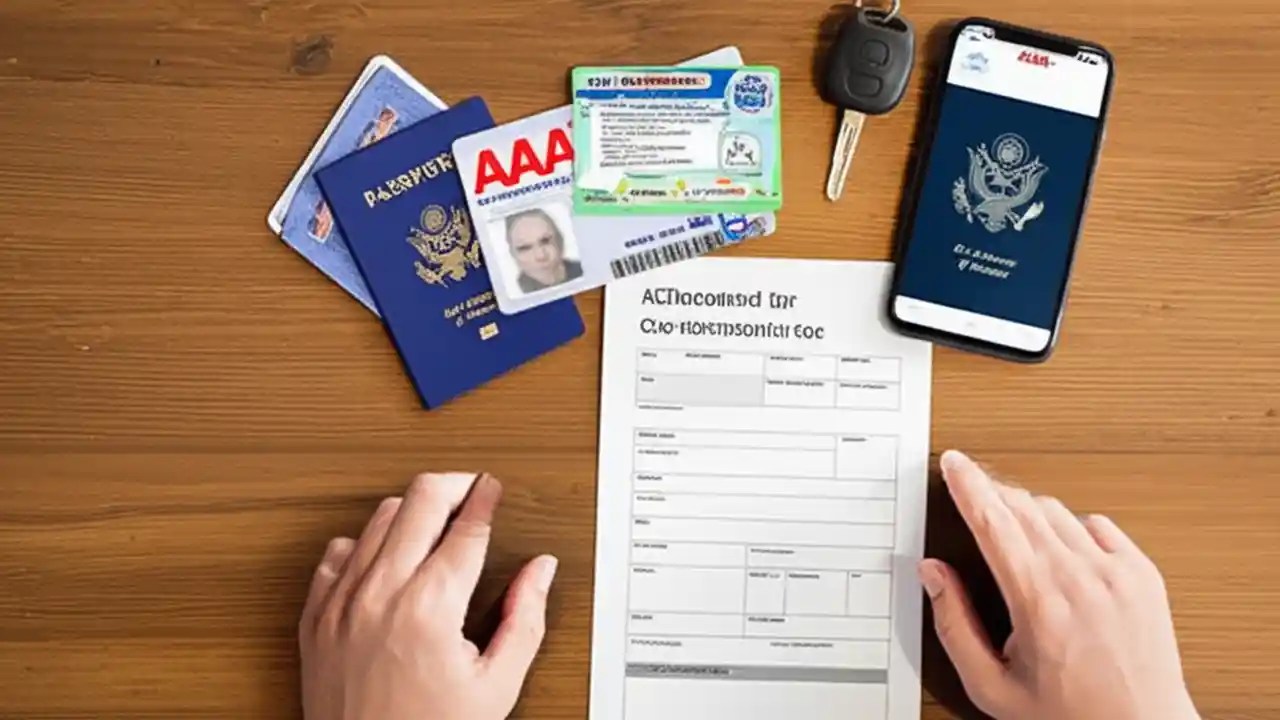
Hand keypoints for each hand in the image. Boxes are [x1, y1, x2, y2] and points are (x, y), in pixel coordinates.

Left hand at [299, 472, 557, 719]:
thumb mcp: (496, 686)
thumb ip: (524, 619)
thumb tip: (539, 571)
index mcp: (430, 609)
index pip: (467, 527)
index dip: (486, 498)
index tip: (493, 488)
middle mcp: (380, 596)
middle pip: (420, 501)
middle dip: (453, 487)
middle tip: (470, 493)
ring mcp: (342, 604)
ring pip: (378, 517)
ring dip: (412, 511)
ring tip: (435, 525)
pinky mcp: (316, 618)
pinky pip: (335, 553)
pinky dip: (363, 544)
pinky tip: (384, 558)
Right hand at [920, 451, 1198, 719]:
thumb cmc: (1070, 715)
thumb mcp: (991, 685)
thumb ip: (954, 625)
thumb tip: (934, 574)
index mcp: (1039, 602)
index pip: (993, 521)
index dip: (968, 485)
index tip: (954, 464)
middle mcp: (1081, 578)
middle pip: (1023, 506)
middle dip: (991, 492)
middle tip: (972, 492)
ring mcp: (1117, 572)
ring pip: (1058, 511)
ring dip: (1027, 510)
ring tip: (1013, 532)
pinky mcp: (1142, 574)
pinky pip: (1098, 525)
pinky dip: (1072, 527)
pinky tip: (1061, 550)